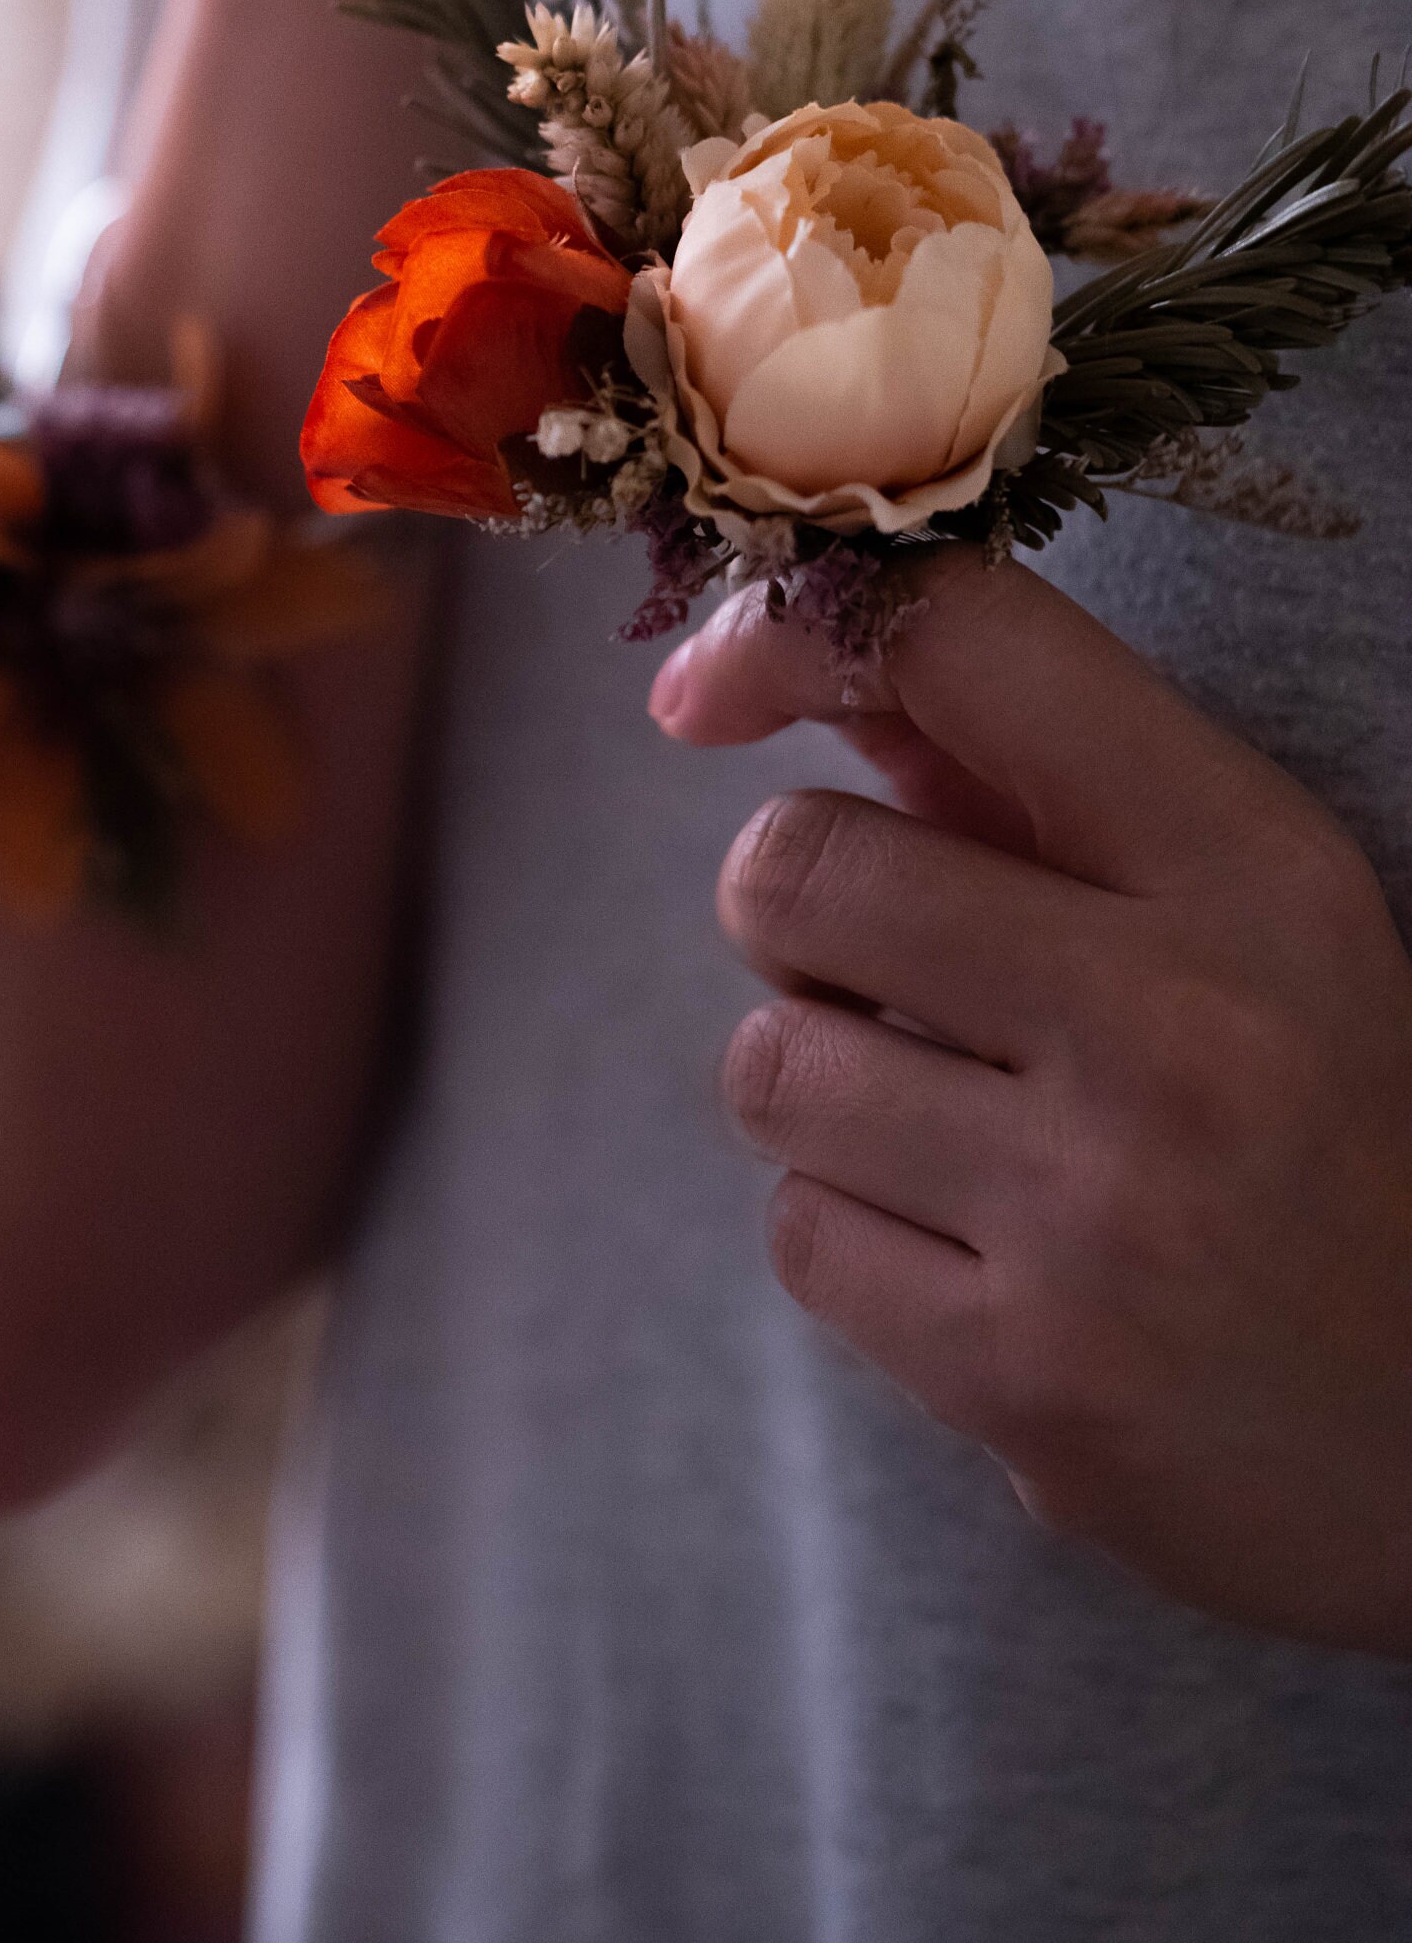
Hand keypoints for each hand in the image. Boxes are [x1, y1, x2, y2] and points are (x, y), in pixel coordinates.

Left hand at [651, 552, 1411, 1650]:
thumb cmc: (1306, 1116)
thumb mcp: (1230, 903)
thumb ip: (1010, 769)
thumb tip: (759, 654)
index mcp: (1253, 867)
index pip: (968, 643)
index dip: (791, 633)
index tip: (707, 696)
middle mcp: (1181, 1024)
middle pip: (794, 868)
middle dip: (799, 914)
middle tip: (889, 977)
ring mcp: (1102, 1214)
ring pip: (771, 1064)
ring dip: (826, 1092)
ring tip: (962, 1132)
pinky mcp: (1033, 1380)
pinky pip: (800, 1236)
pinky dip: (856, 1238)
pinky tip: (982, 1257)